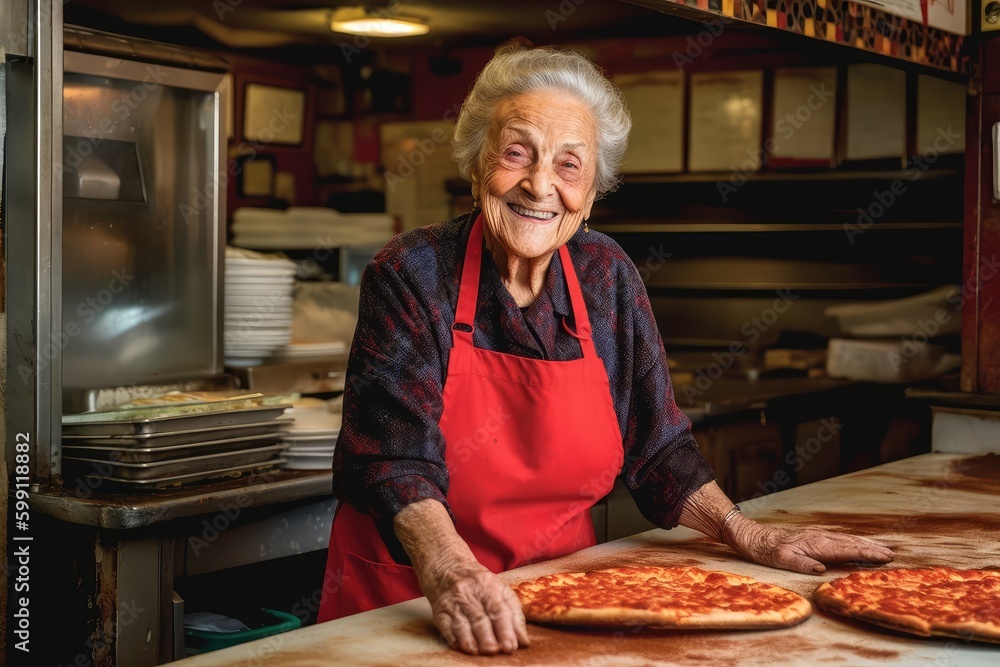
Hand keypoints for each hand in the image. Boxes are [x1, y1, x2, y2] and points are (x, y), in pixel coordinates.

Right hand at [425, 562, 529, 654]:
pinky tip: (458, 646)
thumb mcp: (500, 590)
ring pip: (461, 624)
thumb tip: (524, 641)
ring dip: (470, 641)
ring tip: (478, 652)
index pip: (498, 610)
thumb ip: (514, 615)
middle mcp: (470, 593)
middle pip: (479, 619)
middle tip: (495, 651)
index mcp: (489, 586)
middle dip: (487, 638)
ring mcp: (453, 602)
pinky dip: (452, 638)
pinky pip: (445, 626)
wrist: (448, 567)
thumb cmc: (479, 583)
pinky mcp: (439, 610)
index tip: (510, 646)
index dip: (505, 630)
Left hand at [726, 515, 894, 573]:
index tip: (884, 557)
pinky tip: (857, 544)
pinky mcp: (813, 537)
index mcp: (815, 544)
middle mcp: (819, 538)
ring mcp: (817, 536)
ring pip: (846, 539)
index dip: (866, 553)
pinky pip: (838, 540)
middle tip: (891, 555)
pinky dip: (852, 542)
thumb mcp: (779, 559)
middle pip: (850, 543)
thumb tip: (821, 570)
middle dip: (871, 548)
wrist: (752, 536)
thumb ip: (801, 563)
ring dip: (864, 544)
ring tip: (881, 549)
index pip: (846, 549)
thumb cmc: (765, 549)